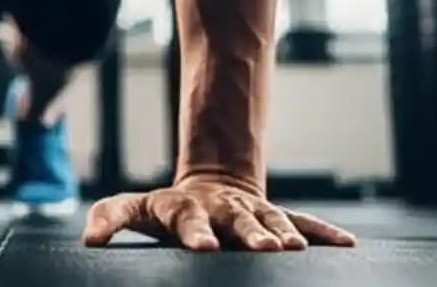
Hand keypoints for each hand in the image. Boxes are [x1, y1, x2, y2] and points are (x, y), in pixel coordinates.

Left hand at [82, 176, 356, 251]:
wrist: (212, 186)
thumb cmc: (168, 210)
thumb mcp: (137, 207)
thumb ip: (111, 216)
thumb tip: (88, 241)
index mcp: (187, 208)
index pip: (188, 220)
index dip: (195, 233)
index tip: (205, 249)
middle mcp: (223, 208)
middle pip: (237, 220)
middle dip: (250, 233)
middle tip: (265, 248)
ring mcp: (252, 211)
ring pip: (272, 220)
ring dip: (286, 233)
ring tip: (296, 249)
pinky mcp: (276, 216)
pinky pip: (305, 223)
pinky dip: (325, 233)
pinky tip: (347, 245)